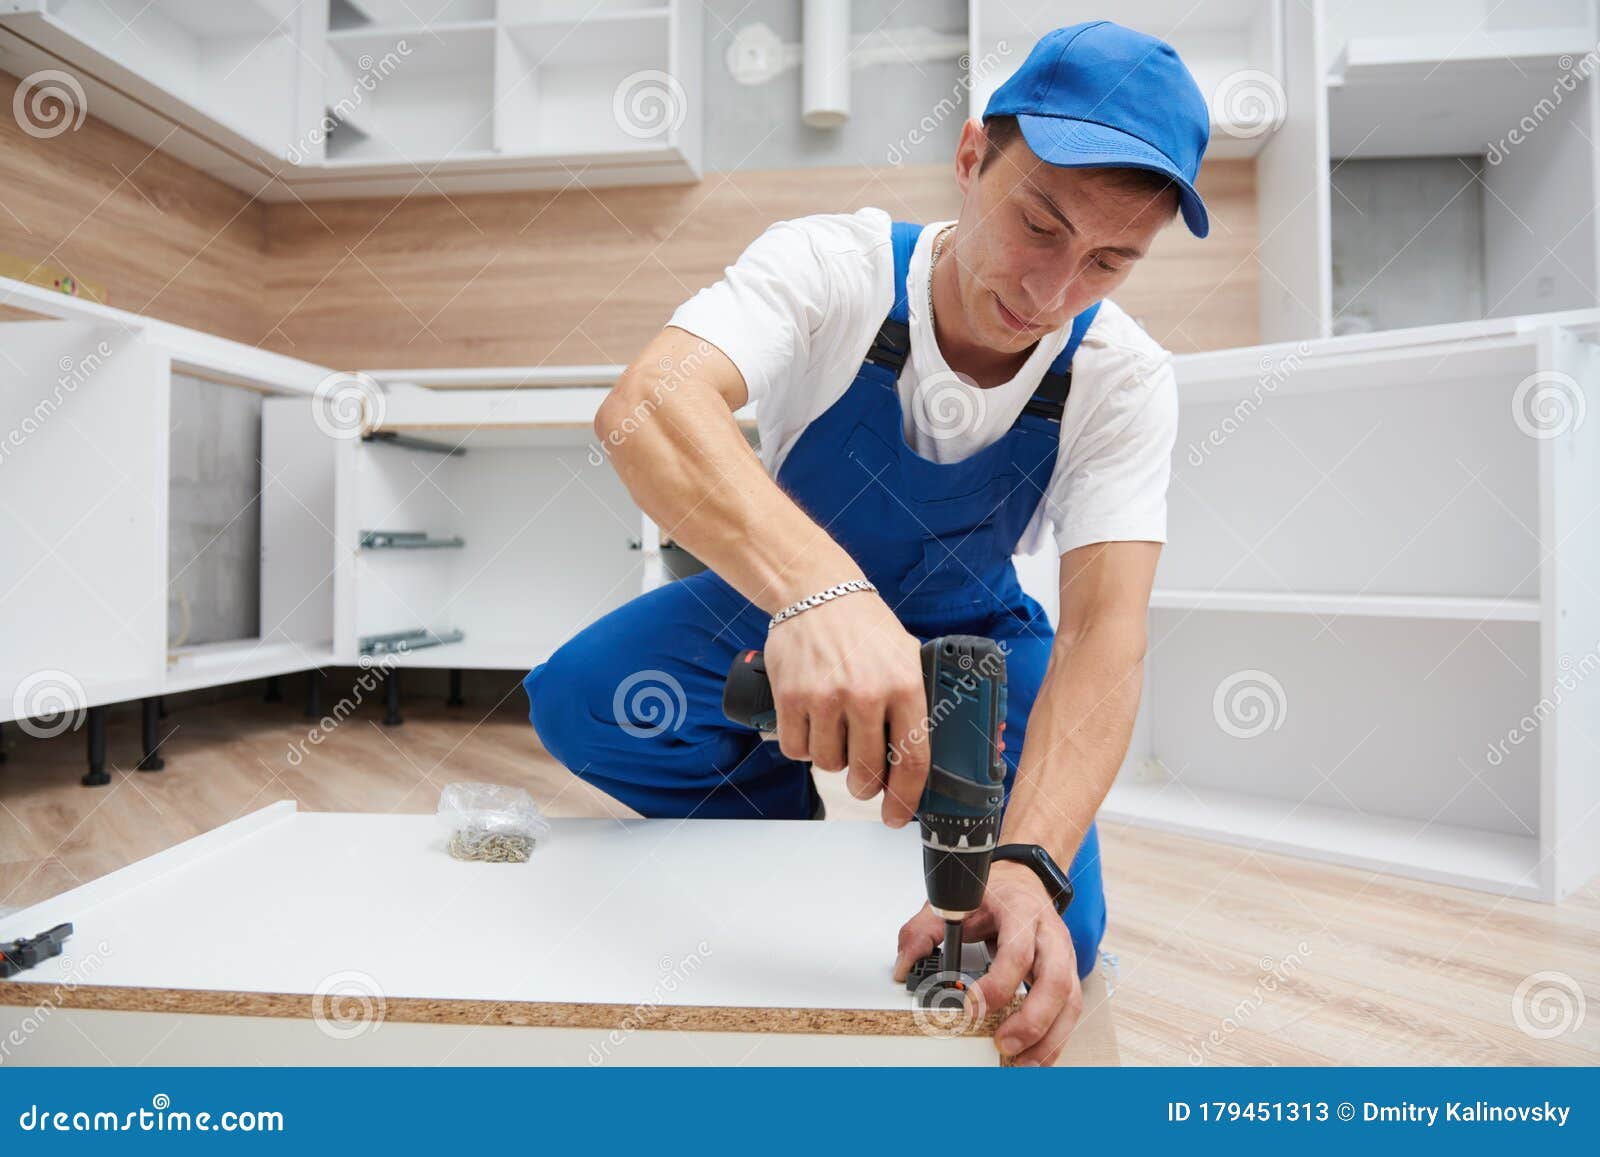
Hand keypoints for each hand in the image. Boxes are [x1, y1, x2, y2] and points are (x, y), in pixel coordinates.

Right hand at [762, 590, 929, 825]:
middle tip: (863, 781)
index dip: (905, 798)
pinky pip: (796, 749)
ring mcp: (825, 697)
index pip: (912, 760)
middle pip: (867, 773)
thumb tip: (917, 757)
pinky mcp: (791, 697)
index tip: (895, 816)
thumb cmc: (864, 627)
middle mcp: (866, 694)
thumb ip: (914, 701)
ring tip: (835, 734)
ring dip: (832, 760)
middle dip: (865, 787)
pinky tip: (811, 725)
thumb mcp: (906, 656)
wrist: (817, 592)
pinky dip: (803, 746)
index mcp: (905, 686)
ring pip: (829, 765)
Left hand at [892, 861, 1082, 1064]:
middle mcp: (1049, 935)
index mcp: (1021, 912)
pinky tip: (1035, 1058)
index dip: (999, 983)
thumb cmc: (995, 892)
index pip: (1018, 951)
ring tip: (1021, 1064)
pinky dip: (1055, 1039)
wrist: (1023, 880)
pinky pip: (1070, 1011)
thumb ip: (925, 930)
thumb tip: (905, 964)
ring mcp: (1064, 956)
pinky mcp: (1067, 975)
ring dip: (1048, 1039)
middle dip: (1031, 1020)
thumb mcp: (956, 901)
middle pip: (1055, 982)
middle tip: (1002, 1043)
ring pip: (1069, 1001)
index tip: (973, 1006)